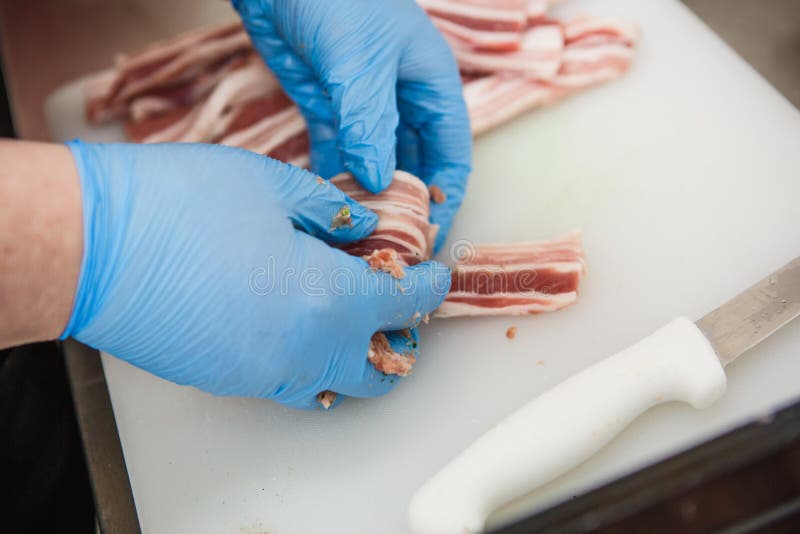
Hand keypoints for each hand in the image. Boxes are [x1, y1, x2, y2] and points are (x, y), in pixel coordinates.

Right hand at [63, 141, 450, 408]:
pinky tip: (292, 321)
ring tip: (344, 312)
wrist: (89, 249)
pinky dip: (308, 360)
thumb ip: (330, 212)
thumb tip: (359, 226)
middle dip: (399, 340)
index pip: (406, 303)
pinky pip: (287, 382)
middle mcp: (305, 351)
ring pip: (332, 383)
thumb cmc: (177, 206)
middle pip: (379, 370)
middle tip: (394, 303)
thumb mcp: (271, 186)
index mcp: (329, 297)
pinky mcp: (227, 381)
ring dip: (353, 355)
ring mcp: (264, 375)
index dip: (429, 286)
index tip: (434, 273)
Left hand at [233, 0, 471, 251]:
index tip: (430, 236)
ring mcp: (363, 104)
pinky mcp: (327, 104)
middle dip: (405, 204)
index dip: (445, 196)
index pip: (451, 154)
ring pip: (375, 163)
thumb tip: (376, 182)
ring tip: (356, 235)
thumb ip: (369, 122)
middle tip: (388, 245)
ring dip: (368, 196)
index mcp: (431, 84)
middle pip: (414, 165)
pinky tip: (328, 204)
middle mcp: (402, 99)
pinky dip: (334, 177)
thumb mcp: (359, 60)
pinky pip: (337, 151)